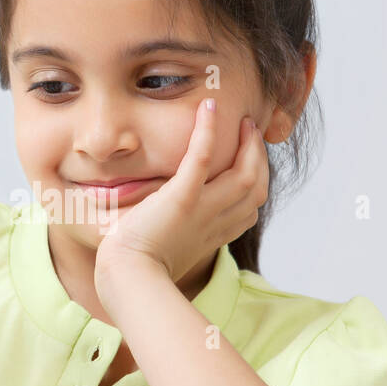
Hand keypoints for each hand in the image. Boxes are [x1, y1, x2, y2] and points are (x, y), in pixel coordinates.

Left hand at [94, 97, 267, 294]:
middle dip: (259, 158)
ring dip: (247, 144)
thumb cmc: (135, 273)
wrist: (126, 279)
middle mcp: (215, 224)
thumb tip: (162, 231)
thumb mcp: (164, 254)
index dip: (256, 183)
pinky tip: (209, 106)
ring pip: (244, 174)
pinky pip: (201, 158)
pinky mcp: (182, 198)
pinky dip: (208, 130)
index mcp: (212, 237)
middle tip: (251, 133)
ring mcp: (202, 210)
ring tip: (243, 121)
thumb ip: (172, 238)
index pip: (250, 209)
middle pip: (257, 188)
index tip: (249, 163)